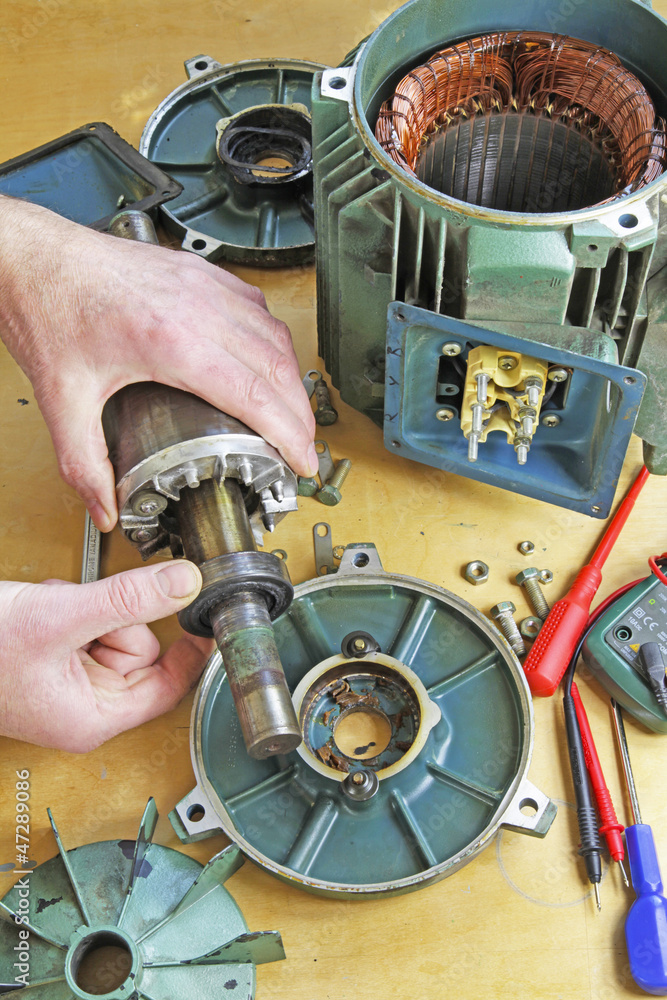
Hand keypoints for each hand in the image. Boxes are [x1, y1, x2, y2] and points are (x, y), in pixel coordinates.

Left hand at [0, 197, 317, 530]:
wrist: (32, 256)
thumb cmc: (48, 308)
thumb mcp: (63, 399)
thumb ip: (84, 463)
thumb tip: (104, 506)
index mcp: (171, 341)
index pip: (255, 396)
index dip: (290, 434)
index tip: (303, 459)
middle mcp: (197, 308)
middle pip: (278, 368)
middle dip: (301, 414)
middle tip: (304, 446)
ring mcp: (202, 285)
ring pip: (275, 335)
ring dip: (293, 378)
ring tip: (294, 412)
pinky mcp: (199, 272)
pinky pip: (256, 307)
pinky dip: (273, 341)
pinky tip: (268, 361)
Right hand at [0, 561, 212, 751]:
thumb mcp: (62, 618)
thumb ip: (129, 601)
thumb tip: (186, 585)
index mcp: (92, 719)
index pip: (168, 686)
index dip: (189, 648)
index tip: (206, 615)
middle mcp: (83, 708)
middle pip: (139, 653)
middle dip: (116, 618)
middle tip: (84, 609)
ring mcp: (65, 685)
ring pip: (112, 632)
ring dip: (88, 608)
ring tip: (53, 610)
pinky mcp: (50, 662)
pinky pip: (84, 626)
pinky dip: (68, 607)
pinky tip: (40, 609)